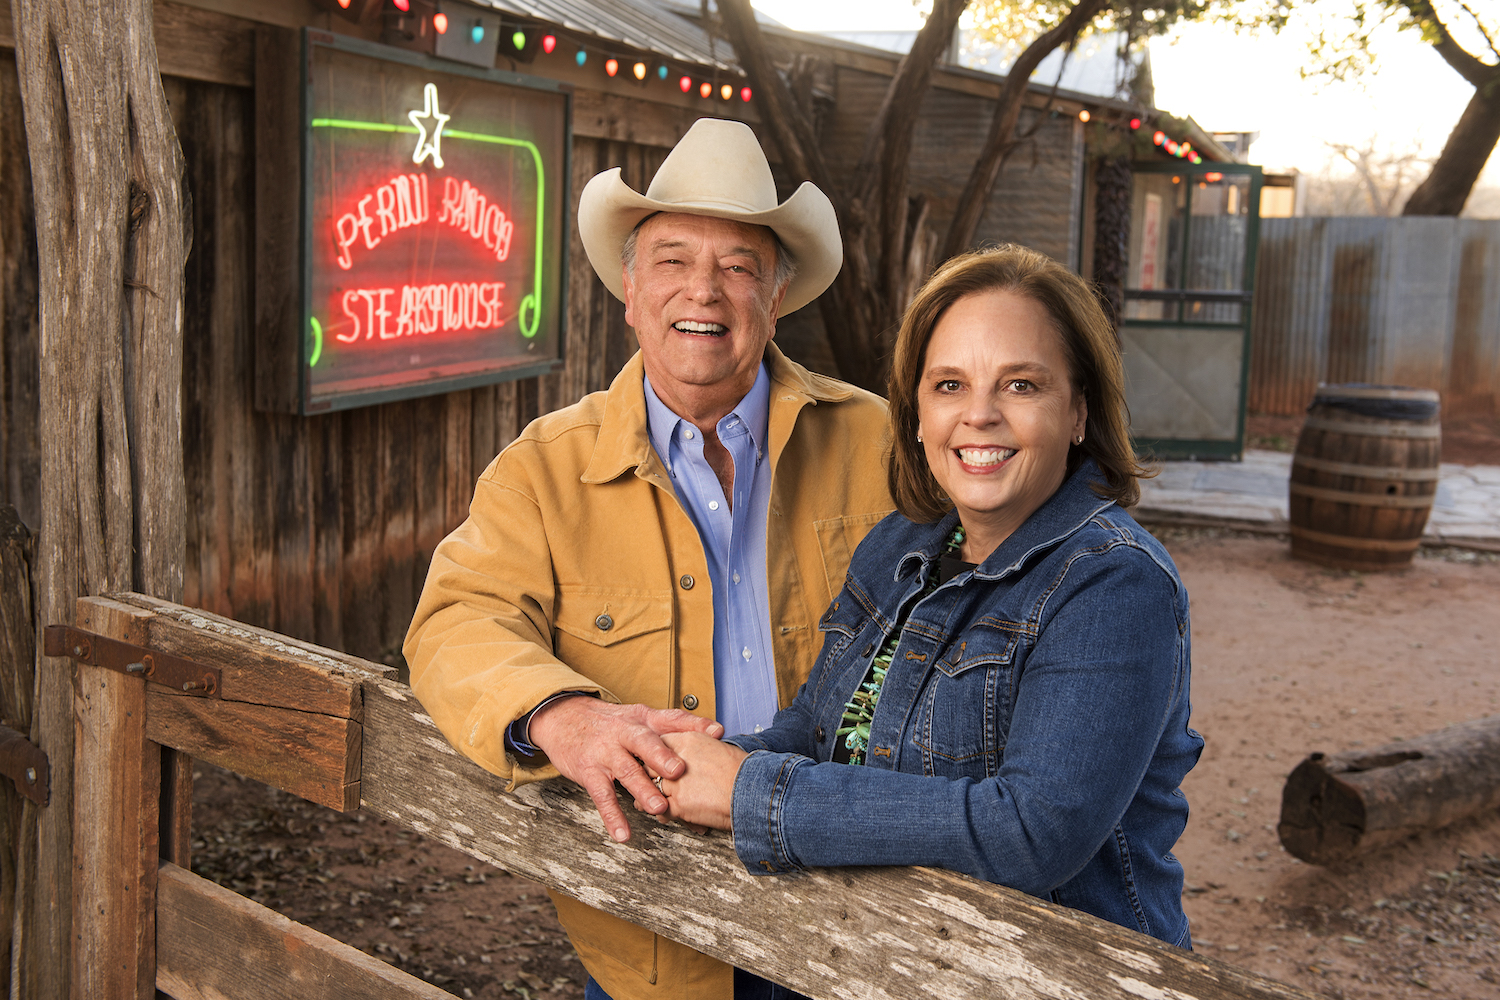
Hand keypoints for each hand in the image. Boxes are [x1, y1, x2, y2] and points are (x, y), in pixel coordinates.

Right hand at [528, 697, 723, 842]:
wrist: (563, 717)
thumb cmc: (610, 722)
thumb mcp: (641, 716)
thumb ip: (676, 725)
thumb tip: (717, 731)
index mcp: (642, 720)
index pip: (671, 719)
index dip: (693, 725)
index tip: (716, 732)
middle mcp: (625, 733)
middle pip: (645, 742)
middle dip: (662, 756)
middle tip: (679, 770)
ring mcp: (606, 753)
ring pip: (626, 771)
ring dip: (642, 790)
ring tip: (658, 809)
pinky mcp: (589, 771)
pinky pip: (602, 796)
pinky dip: (612, 816)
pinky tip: (623, 834)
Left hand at [656, 732, 746, 830]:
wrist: (753, 792)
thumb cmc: (745, 771)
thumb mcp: (720, 748)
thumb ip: (701, 749)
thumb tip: (695, 757)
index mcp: (688, 740)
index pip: (659, 742)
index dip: (655, 754)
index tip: (653, 760)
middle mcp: (677, 759)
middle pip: (648, 765)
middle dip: (649, 775)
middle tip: (648, 780)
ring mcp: (676, 783)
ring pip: (651, 789)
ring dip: (652, 796)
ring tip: (651, 799)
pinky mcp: (679, 805)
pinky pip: (660, 811)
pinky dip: (662, 814)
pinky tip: (665, 814)